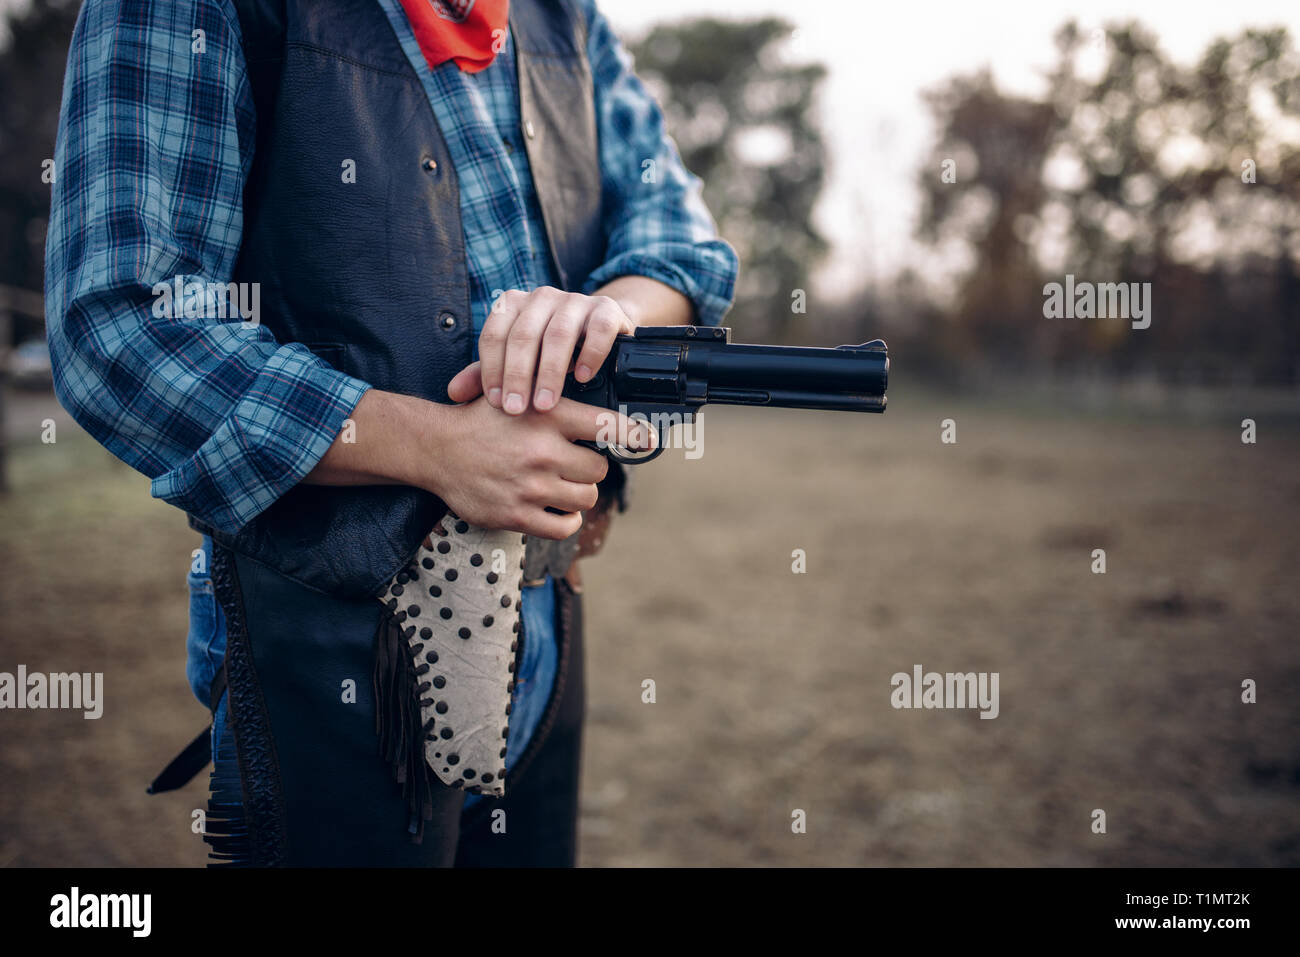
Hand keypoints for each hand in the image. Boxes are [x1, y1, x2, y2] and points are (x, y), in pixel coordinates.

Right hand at [426, 394, 651, 539]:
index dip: (633, 434)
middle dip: (589, 468)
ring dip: (579, 495)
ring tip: (561, 486)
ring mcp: (530, 486)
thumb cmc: (483, 422)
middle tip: (571, 464)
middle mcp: (542, 450)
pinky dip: (567, 521)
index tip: (649, 441)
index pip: (605, 425)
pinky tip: (558, 510)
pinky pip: (565, 527)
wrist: (436, 448)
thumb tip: (608, 417)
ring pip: (585, 499)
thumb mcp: (521, 397)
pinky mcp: (516, 515)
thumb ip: (560, 404)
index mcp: (546, 415)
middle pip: (598, 469)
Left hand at [468, 287, 634, 414]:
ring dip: (550, 372)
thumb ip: (486, 374)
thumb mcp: (516, 361)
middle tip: (517, 410)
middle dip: (518, 376)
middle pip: (524, 334)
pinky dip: (590, 354)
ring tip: (546, 403)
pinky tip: (583, 377)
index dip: (493, 370)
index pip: (495, 334)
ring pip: (559, 333)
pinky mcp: (606, 309)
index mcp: (514, 304)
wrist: (597, 329)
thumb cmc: (549, 349)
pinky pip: (598, 328)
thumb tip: (454, 393)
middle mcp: (542, 297)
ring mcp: (575, 301)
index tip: (496, 403)